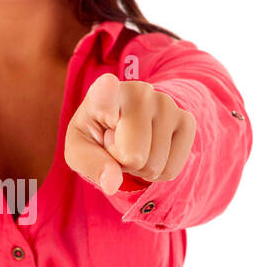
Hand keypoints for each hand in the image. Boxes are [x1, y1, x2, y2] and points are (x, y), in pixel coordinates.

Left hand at [64, 73, 195, 194]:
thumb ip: (90, 164)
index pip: (105, 92)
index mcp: (102, 95)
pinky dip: (159, 173)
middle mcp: (139, 92)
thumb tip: (112, 183)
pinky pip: (172, 169)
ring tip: (134, 147)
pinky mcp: (187, 120)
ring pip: (154, 165)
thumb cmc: (97, 136)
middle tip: (118, 147)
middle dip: (124, 164)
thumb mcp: (80, 150)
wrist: (127, 127)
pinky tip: (151, 151)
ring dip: (141, 169)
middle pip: (134, 156)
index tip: (108, 83)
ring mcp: (167, 104)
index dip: (107, 90)